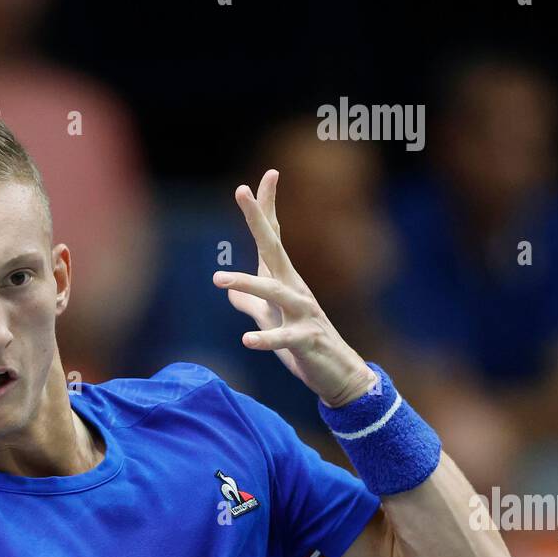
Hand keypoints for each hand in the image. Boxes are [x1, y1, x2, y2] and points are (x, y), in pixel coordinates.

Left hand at [212, 170, 375, 407]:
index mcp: (285, 282)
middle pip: (273, 248)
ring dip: (246, 283)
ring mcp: (302, 314)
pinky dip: (266, 339)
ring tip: (218, 279)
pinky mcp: (306, 341)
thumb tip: (231, 294)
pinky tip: (247, 340)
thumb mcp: (271, 322)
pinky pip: (284, 338)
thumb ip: (251, 305)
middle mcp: (294, 289)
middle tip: (241, 191)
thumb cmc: (303, 345)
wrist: (338, 374)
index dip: (263, 210)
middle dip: (258, 220)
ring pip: (274, 292)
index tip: (250, 182)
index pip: (271, 239)